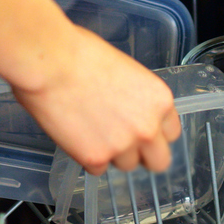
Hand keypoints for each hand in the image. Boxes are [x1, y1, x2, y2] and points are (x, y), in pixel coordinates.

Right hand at [12, 26, 180, 175]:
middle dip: (143, 155)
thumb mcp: (127, 72)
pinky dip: (87, 158)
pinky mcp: (95, 158)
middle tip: (123, 145)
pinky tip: (76, 136)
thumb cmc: (81, 54)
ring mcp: (123, 146)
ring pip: (126, 166)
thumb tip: (132, 111)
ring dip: (113, 155)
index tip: (142, 131)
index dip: (155, 133)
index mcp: (160, 101)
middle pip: (159, 161)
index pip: (172, 133)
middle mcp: (148, 128)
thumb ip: (138, 99)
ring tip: (91, 132)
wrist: (51, 62)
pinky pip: (98, 169)